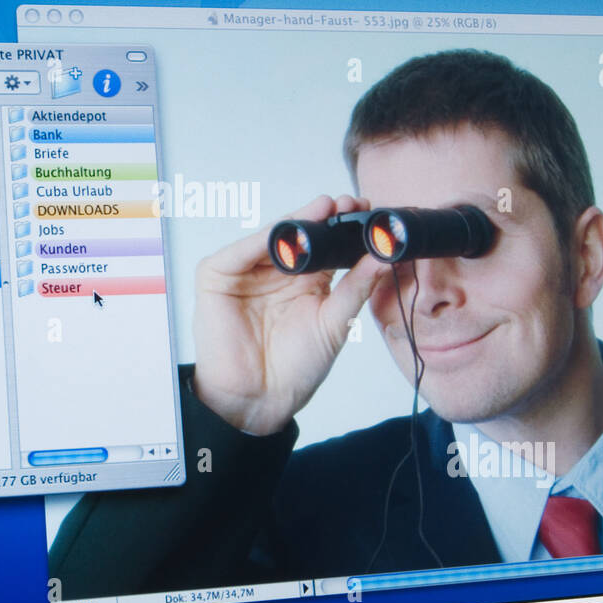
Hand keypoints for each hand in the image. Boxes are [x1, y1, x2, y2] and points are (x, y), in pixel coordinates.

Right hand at [191, 194, 387, 434]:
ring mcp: (245, 270)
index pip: (325, 243)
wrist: (260, 399)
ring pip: (272, 237)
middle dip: (324, 217)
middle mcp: (275, 270)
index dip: (345, 227)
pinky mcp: (217, 275)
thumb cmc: (296, 367)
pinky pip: (240, 251)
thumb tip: (385, 256)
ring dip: (298, 222)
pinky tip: (287, 233)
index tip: (370, 213)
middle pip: (299, 233)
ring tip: (326, 210)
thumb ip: (356, 287)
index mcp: (305, 279)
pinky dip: (262, 240)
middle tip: (350, 203)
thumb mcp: (335, 322)